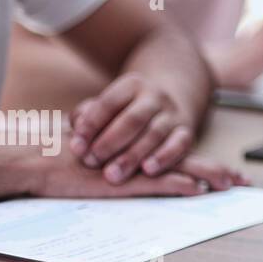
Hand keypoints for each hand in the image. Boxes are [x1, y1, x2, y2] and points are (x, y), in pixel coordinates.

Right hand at [33, 150, 248, 197]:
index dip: (207, 167)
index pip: (182, 157)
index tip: (230, 175)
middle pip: (191, 161)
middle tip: (242, 181)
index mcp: (141, 151)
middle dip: (218, 172)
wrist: (43, 156)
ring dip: (209, 176)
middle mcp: (144, 155)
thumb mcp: (103, 154)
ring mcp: (136, 166)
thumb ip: (123, 155)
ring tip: (232, 183)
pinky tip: (198, 189)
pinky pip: (159, 183)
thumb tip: (138, 168)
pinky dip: (180, 185)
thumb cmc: (70, 156)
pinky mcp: (125, 179)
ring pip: (182, 169)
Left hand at [68, 75, 199, 182]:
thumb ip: (86, 117)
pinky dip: (165, 157)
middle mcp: (155, 97)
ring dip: (132, 156)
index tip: (76, 148)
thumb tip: (76, 132)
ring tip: (112, 175)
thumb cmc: (123, 112)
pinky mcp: (186, 132)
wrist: (166, 104)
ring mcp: (173, 115)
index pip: (108, 104)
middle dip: (110, 143)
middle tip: (91, 162)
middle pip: (133, 119)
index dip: (91, 125)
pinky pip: (180, 144)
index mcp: (131, 85)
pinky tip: (148, 171)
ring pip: (155, 134)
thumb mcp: (105, 106)